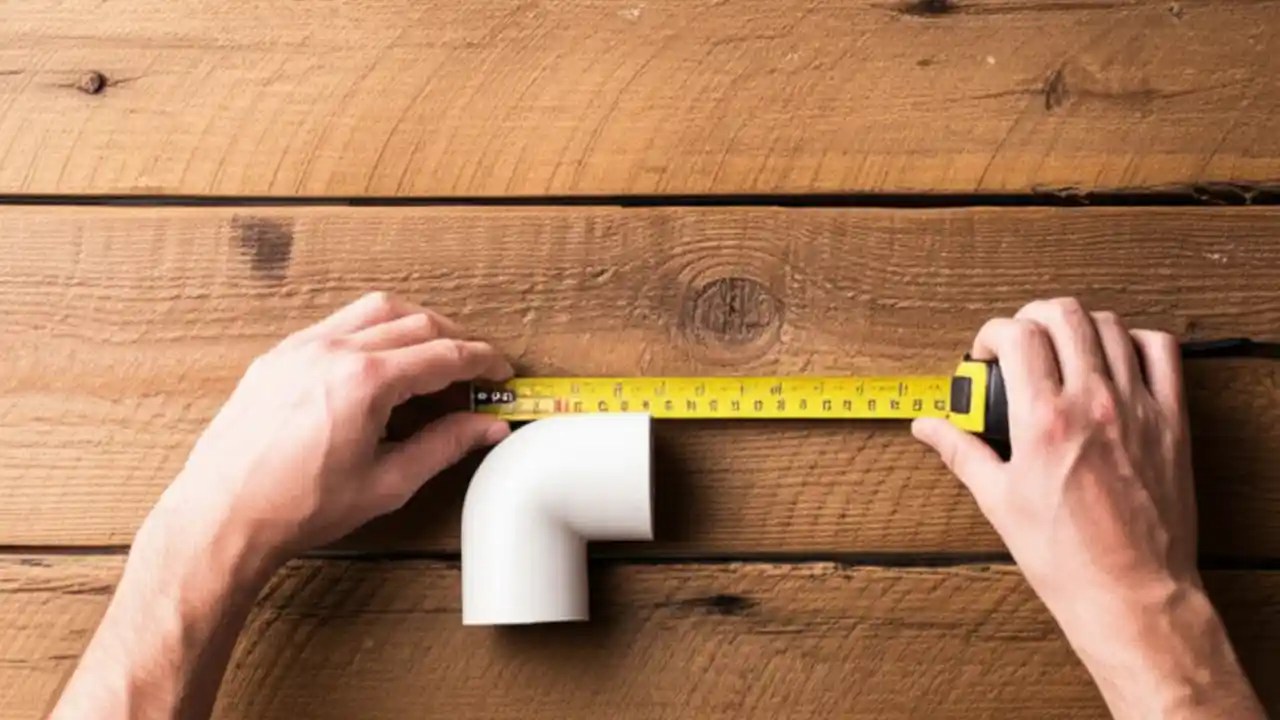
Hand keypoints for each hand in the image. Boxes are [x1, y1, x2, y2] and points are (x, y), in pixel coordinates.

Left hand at [151, 292, 513, 567]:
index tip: (499, 371)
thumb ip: (444, 446)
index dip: (482, 361)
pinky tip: (380, 361)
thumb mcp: (387, 483)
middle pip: (416, 323)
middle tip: (473, 370)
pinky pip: (337, 323)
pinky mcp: (279, 356)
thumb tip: (486, 428)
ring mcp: (302, 348)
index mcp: (366, 381)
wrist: (224, 515)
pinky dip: (371, 330)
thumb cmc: (298, 507)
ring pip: (376, 310)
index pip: (444, 354)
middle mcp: (334, 351)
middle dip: (455, 341)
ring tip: (432, 355)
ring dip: (414, 324)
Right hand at [912, 298, 1261, 717]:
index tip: (985, 353)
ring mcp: (1137, 407)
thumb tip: (927, 427)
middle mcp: (1093, 403)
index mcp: (1044, 421)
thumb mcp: (998, 501)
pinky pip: (1162, 353)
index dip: (991, 333)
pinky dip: (1136, 341)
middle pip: (1063, 315)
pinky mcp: (1171, 421)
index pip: (1016, 336)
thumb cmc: (1066, 556)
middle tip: (1019, 340)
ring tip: (1062, 349)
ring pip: (1111, 325)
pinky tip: (1115, 359)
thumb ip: (961, 452)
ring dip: (1078, 326)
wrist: (1131, 592)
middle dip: (1031, 316)